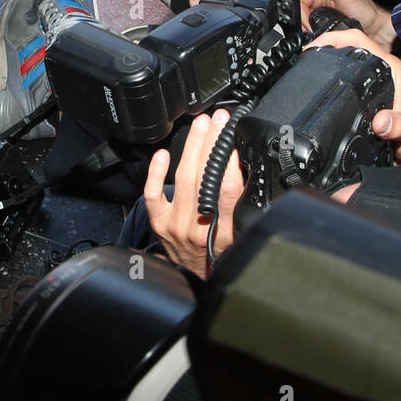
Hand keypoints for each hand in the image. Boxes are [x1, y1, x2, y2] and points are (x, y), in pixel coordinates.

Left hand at [144, 109, 244, 277]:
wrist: (198, 280)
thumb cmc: (223, 254)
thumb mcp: (242, 233)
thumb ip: (244, 205)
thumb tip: (246, 168)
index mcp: (225, 230)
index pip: (227, 189)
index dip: (229, 160)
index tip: (234, 137)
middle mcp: (200, 227)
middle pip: (203, 176)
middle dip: (211, 142)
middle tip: (218, 120)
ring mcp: (176, 225)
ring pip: (182, 179)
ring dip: (193, 147)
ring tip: (201, 125)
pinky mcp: (160, 223)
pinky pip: (154, 194)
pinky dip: (157, 172)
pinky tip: (164, 154)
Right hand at [296, 0, 396, 47]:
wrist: (381, 33)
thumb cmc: (367, 12)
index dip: (299, 8)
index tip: (305, 19)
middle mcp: (322, 6)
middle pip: (301, 12)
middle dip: (302, 22)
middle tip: (310, 30)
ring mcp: (324, 20)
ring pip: (305, 25)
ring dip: (307, 31)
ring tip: (315, 36)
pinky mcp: (327, 33)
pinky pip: (313, 36)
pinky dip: (313, 39)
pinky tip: (319, 41)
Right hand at [305, 28, 400, 164]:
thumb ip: (400, 126)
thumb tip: (382, 121)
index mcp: (391, 70)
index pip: (359, 41)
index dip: (335, 38)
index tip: (314, 47)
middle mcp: (380, 72)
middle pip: (346, 47)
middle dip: (322, 47)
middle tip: (301, 57)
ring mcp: (370, 83)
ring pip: (342, 62)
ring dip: (323, 62)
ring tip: (301, 67)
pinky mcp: (362, 96)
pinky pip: (341, 81)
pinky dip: (326, 80)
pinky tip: (314, 87)